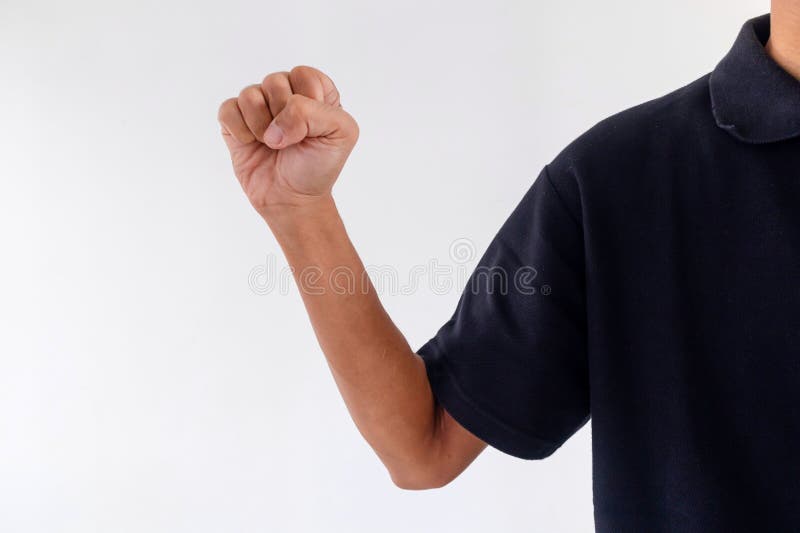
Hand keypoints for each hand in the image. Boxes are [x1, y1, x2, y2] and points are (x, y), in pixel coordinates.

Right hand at [217, 66, 358, 218]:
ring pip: (250, 94)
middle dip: (284, 117)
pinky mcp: (234, 121)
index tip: (316, 128)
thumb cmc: (318, 166)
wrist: (293, 199)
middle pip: (275, 81)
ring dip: (262, 126)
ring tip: (272, 144)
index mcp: (315, 91)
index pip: (304, 75)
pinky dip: (240, 131)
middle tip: (291, 140)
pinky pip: (228, 109)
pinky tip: (252, 145)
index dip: (309, 103)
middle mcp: (285, 93)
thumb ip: (315, 112)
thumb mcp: (341, 133)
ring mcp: (258, 107)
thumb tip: (274, 126)